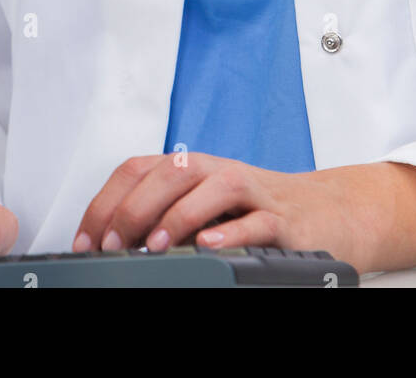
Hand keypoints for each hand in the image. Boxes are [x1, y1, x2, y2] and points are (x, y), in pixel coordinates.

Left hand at [71, 153, 415, 273]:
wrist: (329, 212)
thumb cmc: (259, 212)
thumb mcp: (206, 210)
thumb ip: (166, 216)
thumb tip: (110, 245)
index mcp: (193, 169)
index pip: (138, 169)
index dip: (107, 201)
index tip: (86, 239)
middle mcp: (218, 172)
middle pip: (169, 173)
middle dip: (132, 209)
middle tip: (111, 245)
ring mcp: (252, 192)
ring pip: (211, 187)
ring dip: (176, 216)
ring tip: (152, 244)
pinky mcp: (283, 219)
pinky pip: (256, 220)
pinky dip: (231, 231)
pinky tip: (210, 246)